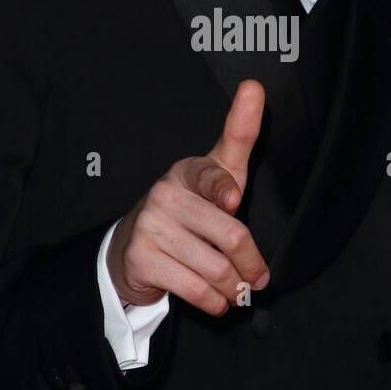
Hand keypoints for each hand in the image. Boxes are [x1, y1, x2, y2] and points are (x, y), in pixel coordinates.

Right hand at [106, 79, 269, 316]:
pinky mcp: (142, 258)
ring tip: (235, 290)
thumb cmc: (189, 210)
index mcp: (188, 171)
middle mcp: (166, 193)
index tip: (231, 199)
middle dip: (252, 266)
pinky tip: (216, 300)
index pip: (213, 175)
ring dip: (233, 288)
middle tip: (257, 278)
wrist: (132, 248)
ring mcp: (151, 225)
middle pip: (230, 235)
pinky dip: (214, 302)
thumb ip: (239, 136)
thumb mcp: (216, 174)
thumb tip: (254, 87)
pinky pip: (195, 289)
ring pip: (216, 269)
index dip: (223, 190)